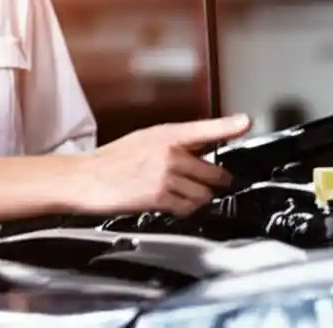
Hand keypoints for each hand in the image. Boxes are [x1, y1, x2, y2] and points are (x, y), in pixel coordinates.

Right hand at [70, 114, 251, 215]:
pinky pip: (188, 208)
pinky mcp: (160, 197)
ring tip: (182, 194)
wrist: (87, 178)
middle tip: (210, 183)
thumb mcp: (144, 139)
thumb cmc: (112, 160)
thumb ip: (174, 142)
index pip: (204, 129)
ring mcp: (165, 176)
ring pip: (204, 194)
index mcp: (166, 134)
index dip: (228, 126)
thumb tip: (201, 146)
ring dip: (198, 198)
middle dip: (214, 181)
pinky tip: (173, 203)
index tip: (245, 122)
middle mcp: (169, 153)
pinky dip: (185, 209)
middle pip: (214, 172)